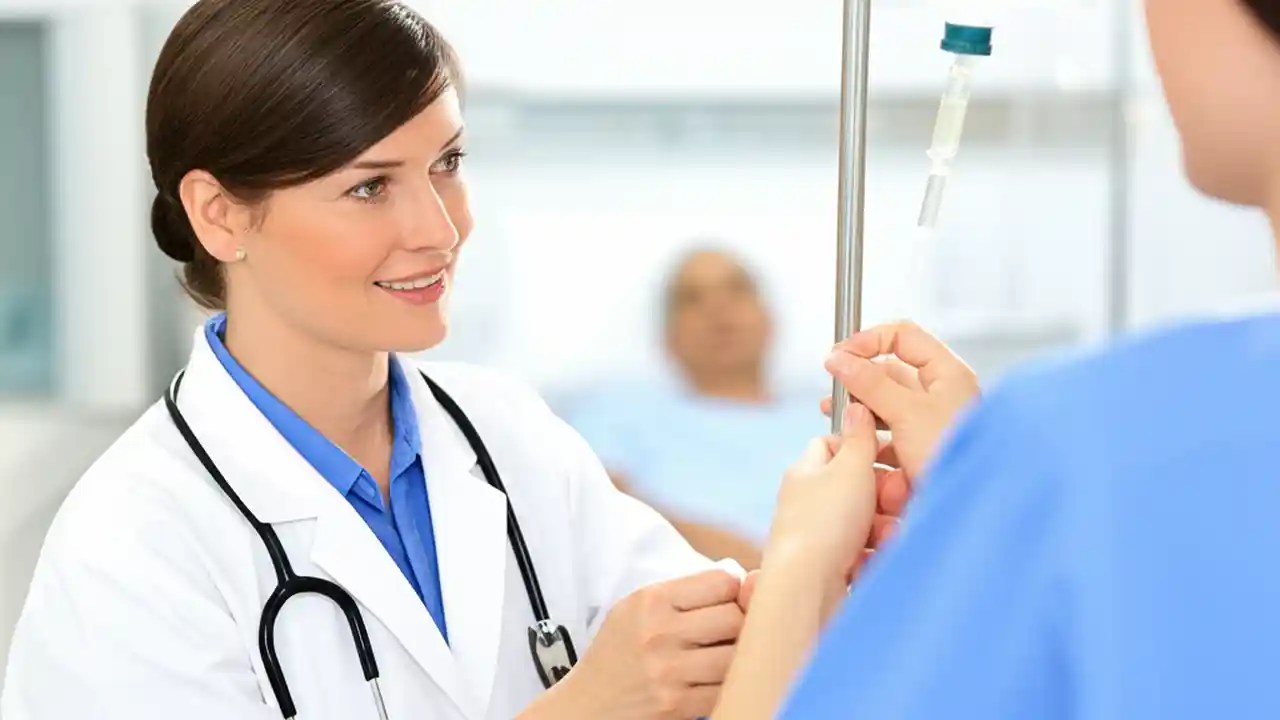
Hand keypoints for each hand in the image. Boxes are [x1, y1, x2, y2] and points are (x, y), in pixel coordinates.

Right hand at [550, 570, 744, 718]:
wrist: (586, 704)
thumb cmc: (619, 652)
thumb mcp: (637, 607)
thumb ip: (686, 592)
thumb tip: (746, 578)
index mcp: (651, 600)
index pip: (723, 581)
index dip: (736, 590)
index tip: (730, 601)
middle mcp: (658, 632)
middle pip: (735, 617)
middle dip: (741, 624)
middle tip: (728, 632)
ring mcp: (668, 671)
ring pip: (737, 656)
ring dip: (738, 657)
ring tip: (723, 655)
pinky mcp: (676, 705)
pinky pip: (726, 690)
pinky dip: (728, 686)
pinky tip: (714, 680)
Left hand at [762, 403, 879, 616]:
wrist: (806, 589)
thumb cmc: (824, 524)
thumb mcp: (849, 469)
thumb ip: (860, 438)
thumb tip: (857, 405)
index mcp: (806, 472)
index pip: (833, 444)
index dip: (862, 447)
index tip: (885, 456)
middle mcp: (809, 502)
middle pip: (857, 486)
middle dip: (884, 494)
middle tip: (897, 500)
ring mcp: (819, 535)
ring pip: (866, 521)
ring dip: (885, 525)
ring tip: (887, 536)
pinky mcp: (831, 566)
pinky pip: (864, 552)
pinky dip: (875, 553)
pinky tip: (879, 558)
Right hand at [824, 321, 978, 482]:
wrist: (973, 506)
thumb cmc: (953, 454)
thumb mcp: (906, 412)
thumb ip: (869, 383)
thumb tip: (837, 359)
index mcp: (947, 373)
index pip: (902, 336)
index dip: (868, 341)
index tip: (839, 357)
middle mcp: (941, 393)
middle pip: (890, 371)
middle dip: (858, 380)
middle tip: (835, 392)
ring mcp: (931, 422)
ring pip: (886, 404)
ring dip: (861, 411)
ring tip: (840, 421)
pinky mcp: (920, 448)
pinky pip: (890, 434)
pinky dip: (870, 438)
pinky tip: (857, 447)